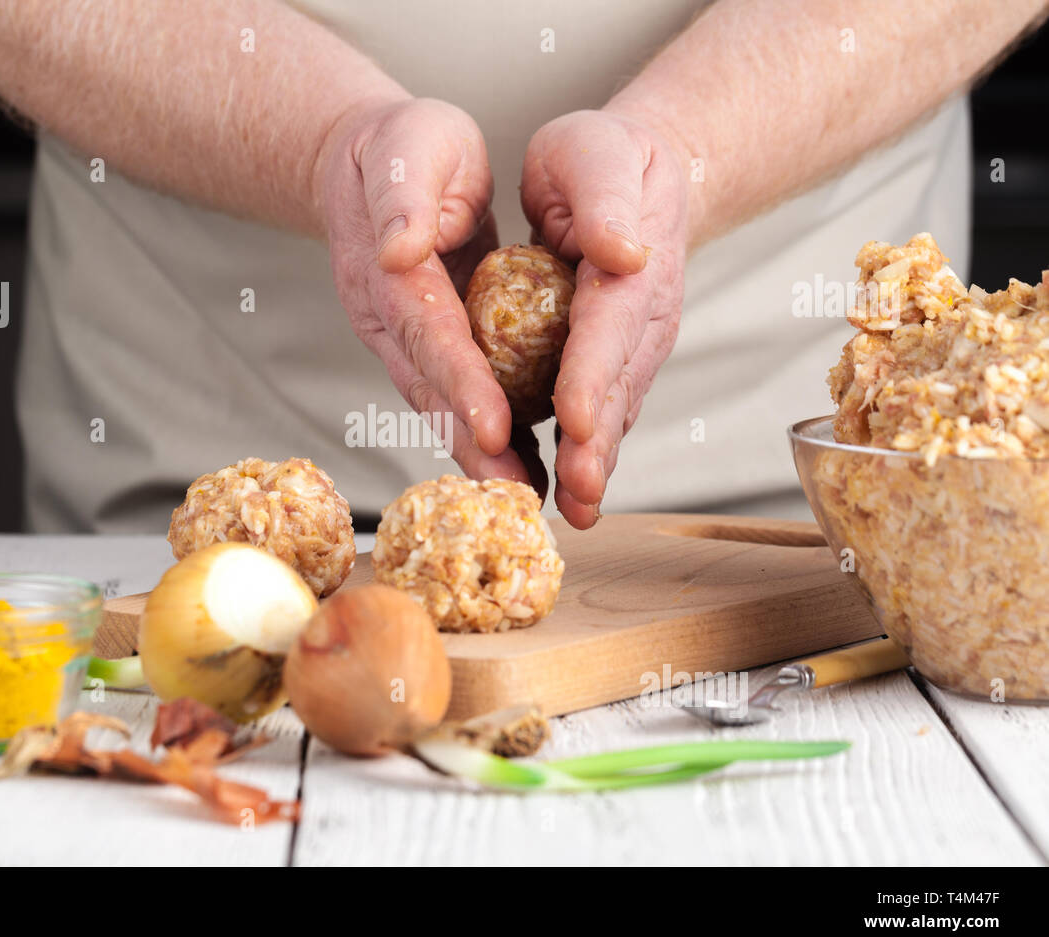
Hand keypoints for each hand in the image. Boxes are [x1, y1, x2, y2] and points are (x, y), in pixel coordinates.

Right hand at [315, 97, 534, 485]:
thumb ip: (403, 197)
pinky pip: (462, 398)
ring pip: (446, 407)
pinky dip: (493, 436)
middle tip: (514, 495)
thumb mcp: (410, 149)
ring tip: (527, 499)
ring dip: (484, 455)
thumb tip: (401, 248)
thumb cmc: (403, 146)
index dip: (461, 382)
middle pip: (433, 392)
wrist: (374, 163)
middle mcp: (390, 322)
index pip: (428, 335)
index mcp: (388, 275)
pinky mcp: (433, 349)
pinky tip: (528, 468)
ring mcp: (407, 342)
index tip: (493, 427)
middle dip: (475, 444)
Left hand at [519, 108, 688, 527]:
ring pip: (615, 410)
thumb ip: (606, 197)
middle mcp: (641, 316)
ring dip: (596, 463)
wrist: (636, 172)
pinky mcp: (613, 361)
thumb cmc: (603, 156)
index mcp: (632, 267)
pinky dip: (588, 453)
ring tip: (576, 509)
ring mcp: (631, 344)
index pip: (610, 327)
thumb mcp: (596, 153)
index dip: (593, 375)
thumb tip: (620, 250)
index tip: (575, 421)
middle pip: (618, 386)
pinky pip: (601, 410)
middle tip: (578, 495)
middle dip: (597, 444)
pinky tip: (569, 492)